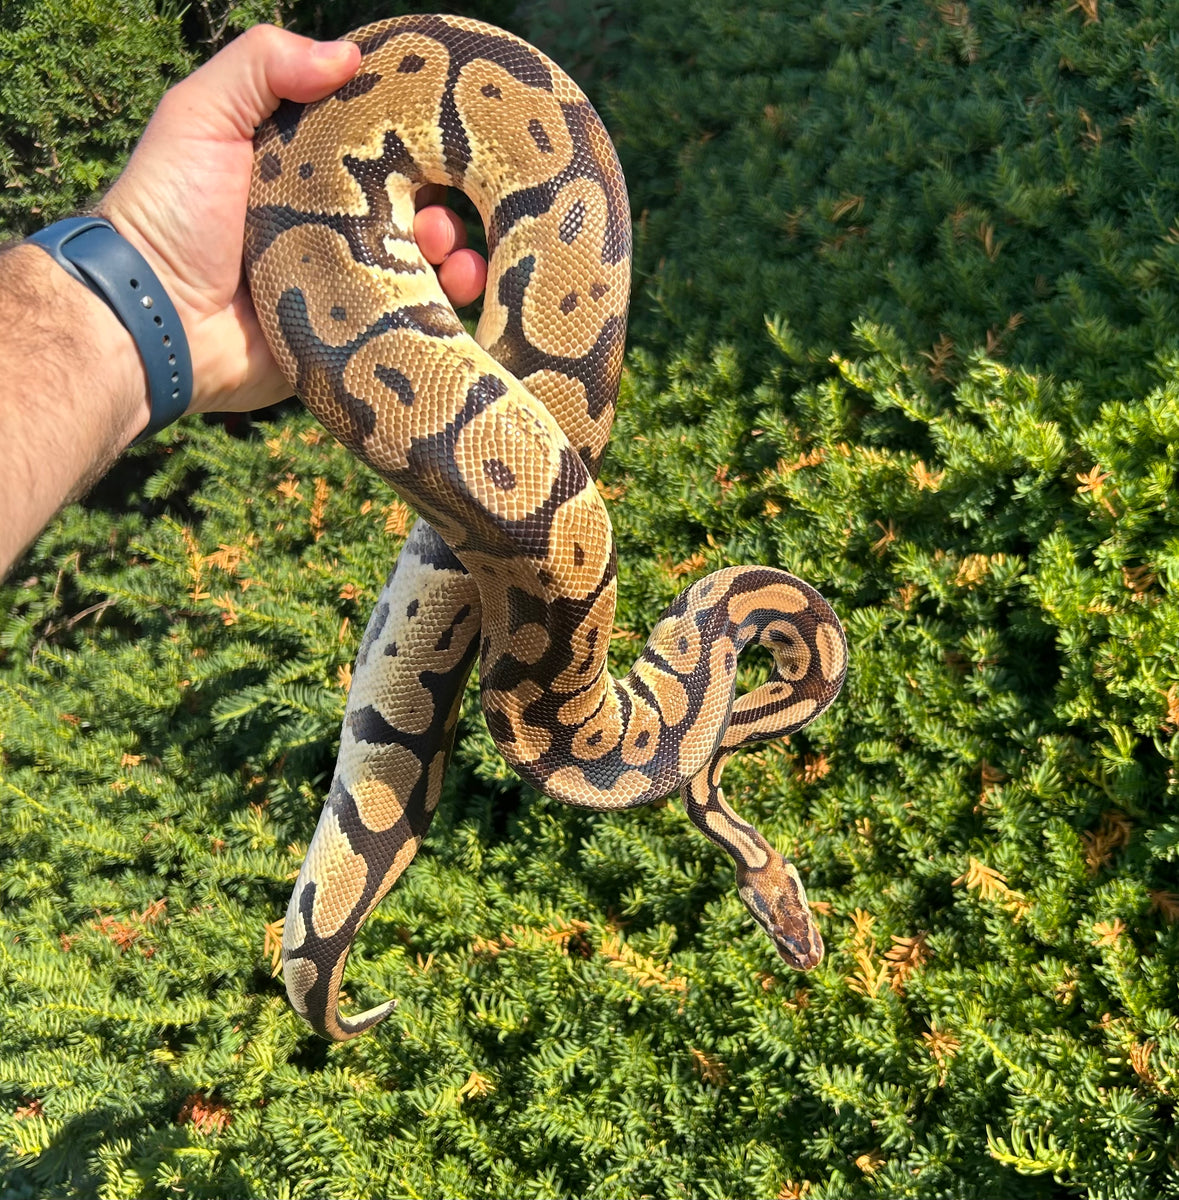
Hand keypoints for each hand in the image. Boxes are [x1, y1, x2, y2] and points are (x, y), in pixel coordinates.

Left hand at [98, 25, 486, 416]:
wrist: (155, 317)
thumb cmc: (171, 209)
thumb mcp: (202, 115)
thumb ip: (263, 66)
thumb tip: (352, 54)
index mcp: (302, 174)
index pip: (374, 151)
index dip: (414, 143)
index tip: (447, 140)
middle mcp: (328, 227)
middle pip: (409, 210)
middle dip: (442, 206)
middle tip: (448, 213)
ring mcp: (342, 284)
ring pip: (418, 266)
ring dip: (450, 256)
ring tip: (453, 257)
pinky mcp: (348, 335)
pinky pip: (406, 322)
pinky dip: (441, 308)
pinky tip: (457, 293)